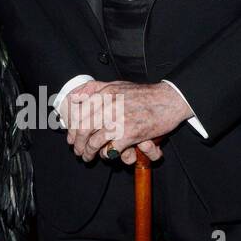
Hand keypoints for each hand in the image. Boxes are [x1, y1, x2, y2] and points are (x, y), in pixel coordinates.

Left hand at [63, 80, 191, 163]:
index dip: (72, 129)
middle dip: (78, 143)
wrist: (169, 100)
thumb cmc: (144, 94)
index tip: (71, 137)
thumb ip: (96, 89)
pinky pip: (110, 149)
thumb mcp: (117, 84)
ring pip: (94, 141)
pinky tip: (106, 155)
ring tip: (87, 157)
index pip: (78, 113)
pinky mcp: (129, 134)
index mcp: (104, 93)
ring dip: (88, 152)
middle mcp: (108, 105)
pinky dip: (106, 154)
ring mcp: (118, 120)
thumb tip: (75, 97)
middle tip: (78, 150)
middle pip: (82, 129)